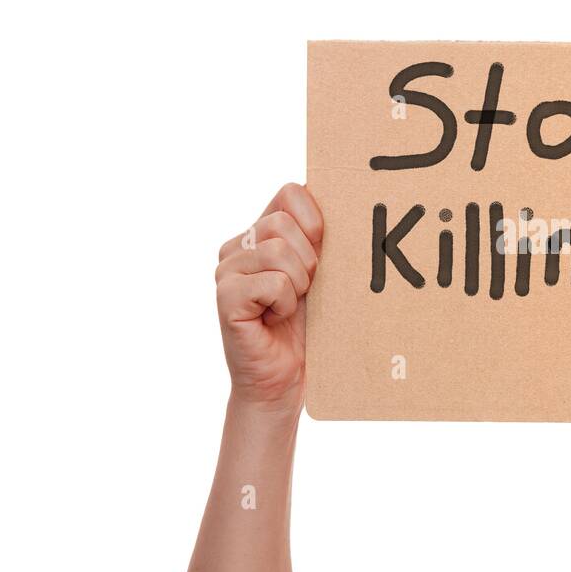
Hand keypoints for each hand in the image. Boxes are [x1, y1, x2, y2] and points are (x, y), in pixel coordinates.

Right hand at [215, 183, 322, 409]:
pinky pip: (272, 283)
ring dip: (298, 285)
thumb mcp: (322, 274)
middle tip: (305, 290)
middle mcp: (238, 245)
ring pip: (278, 251)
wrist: (286, 379)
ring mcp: (227, 270)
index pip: (291, 192)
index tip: (321, 253)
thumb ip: (321, 238)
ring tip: (289, 306)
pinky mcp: (225, 296)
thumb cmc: (309, 326)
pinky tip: (276, 318)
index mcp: (262, 232)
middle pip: (283, 222)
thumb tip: (345, 201)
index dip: (315, 220)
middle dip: (309, 260)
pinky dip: (285, 303)